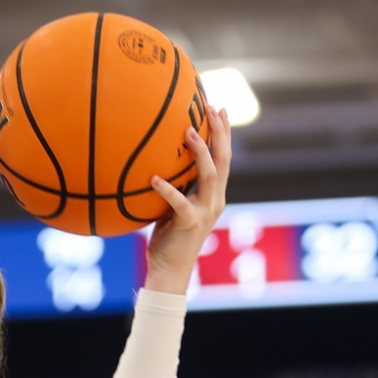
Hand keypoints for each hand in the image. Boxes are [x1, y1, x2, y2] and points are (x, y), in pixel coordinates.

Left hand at [142, 105, 231, 294]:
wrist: (169, 270)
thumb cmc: (166, 238)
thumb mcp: (171, 206)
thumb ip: (174, 186)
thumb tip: (154, 160)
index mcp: (214, 195)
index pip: (224, 158)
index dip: (224, 133)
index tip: (219, 108)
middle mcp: (215, 201)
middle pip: (224, 160)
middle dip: (219, 132)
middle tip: (210, 107)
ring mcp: (205, 212)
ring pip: (210, 176)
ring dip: (201, 152)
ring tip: (188, 131)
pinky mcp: (190, 224)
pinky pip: (179, 202)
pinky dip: (167, 190)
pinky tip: (153, 178)